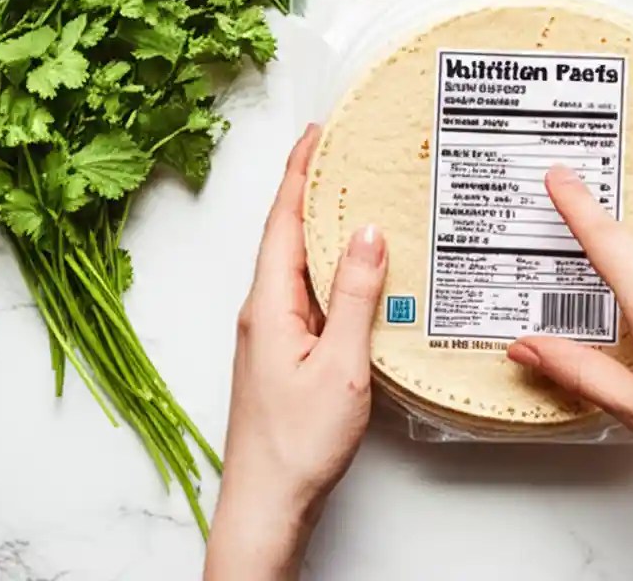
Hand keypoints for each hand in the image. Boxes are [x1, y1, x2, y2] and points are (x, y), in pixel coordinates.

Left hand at [205, 124, 387, 580]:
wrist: (268, 502)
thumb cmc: (297, 444)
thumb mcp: (340, 364)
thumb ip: (356, 297)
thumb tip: (369, 234)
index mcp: (269, 304)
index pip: (284, 221)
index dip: (300, 172)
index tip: (318, 132)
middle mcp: (263, 311)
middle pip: (288, 235)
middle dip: (313, 188)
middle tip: (344, 152)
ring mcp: (272, 334)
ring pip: (299, 265)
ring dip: (324, 229)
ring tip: (357, 198)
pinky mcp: (284, 354)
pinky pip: (308, 294)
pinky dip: (332, 271)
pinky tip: (358, 274)